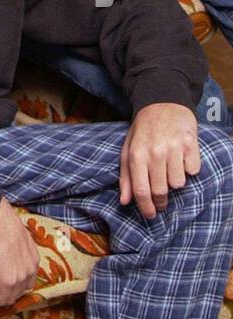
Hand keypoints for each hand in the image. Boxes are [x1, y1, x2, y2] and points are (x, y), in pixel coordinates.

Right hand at [0, 196, 38, 306]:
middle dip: (1, 286)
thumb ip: (13, 252)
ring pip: (8, 298)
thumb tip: (1, 258)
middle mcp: (31, 270)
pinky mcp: (8, 283)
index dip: (9, 280)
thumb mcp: (13, 238)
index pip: (25, 281)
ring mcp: (21, 277)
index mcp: (33, 258)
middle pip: (17, 291)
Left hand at [119, 103, 199, 219]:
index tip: (150, 215)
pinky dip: (189, 168)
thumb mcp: (128, 149)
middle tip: (162, 200)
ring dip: (175, 181)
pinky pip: (193, 170)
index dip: (146, 207)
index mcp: (136, 154)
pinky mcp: (190, 143)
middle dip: (161, 201)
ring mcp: (173, 147)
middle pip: (160, 191)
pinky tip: (182, 158)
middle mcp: (154, 152)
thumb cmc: (143, 130)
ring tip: (170, 169)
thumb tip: (124, 202)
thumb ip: (125, 176)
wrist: (162, 102)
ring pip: (179, 184)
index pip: (141, 190)